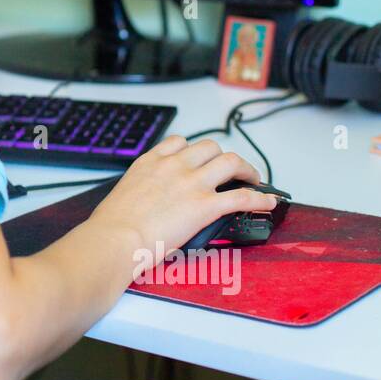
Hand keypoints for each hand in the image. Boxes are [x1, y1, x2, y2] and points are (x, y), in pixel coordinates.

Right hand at [91, 136, 278, 265]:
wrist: (115, 237)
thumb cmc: (111, 224)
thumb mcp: (122, 195)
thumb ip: (139, 192)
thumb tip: (144, 206)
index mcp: (151, 162)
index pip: (179, 142)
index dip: (193, 150)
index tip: (198, 158)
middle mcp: (174, 166)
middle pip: (210, 147)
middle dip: (223, 157)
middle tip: (231, 169)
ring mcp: (192, 184)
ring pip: (231, 162)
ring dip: (246, 169)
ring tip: (253, 179)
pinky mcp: (206, 205)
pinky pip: (242, 197)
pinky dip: (259, 198)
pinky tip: (268, 202)